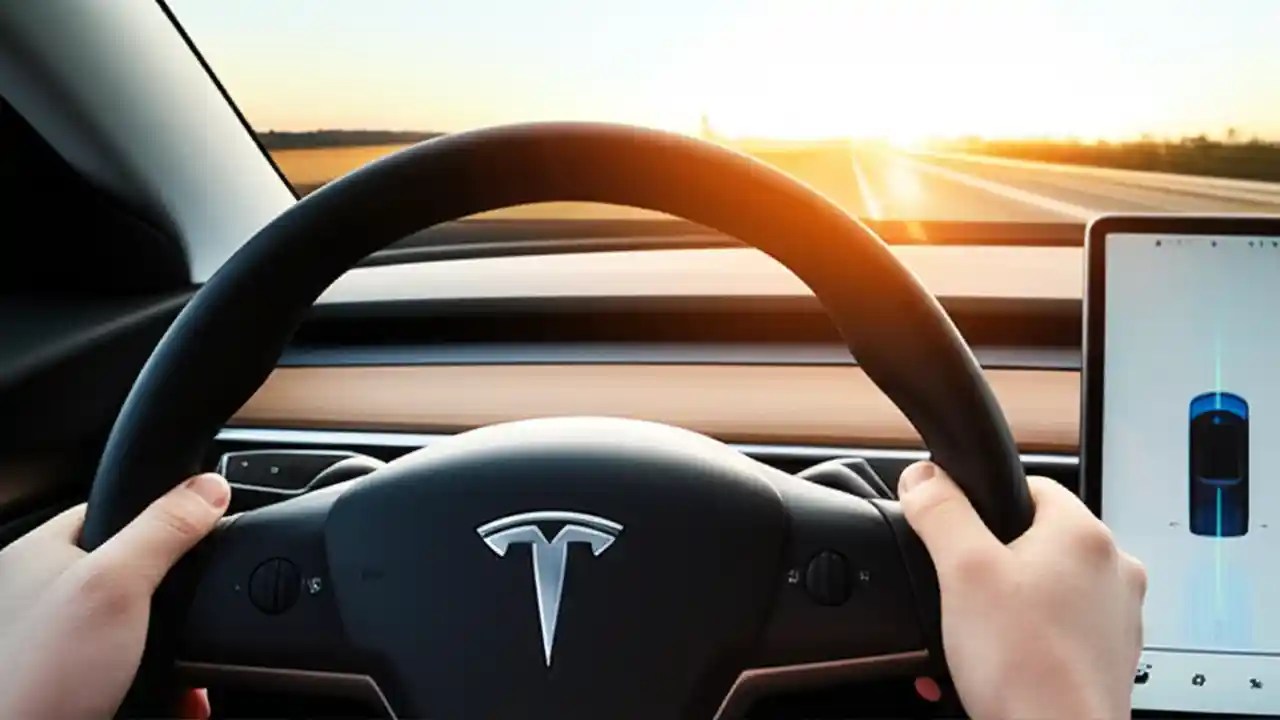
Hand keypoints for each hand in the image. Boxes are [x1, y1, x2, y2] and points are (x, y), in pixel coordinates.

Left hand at [0, 473, 230, 719]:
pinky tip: (178, 698)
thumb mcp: (116, 586)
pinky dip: (166, 688)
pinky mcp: (76, 690)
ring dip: (178, 652)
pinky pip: (138, 674)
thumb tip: (210, 487)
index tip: (205, 528)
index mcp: (40, 555)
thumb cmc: (33, 680)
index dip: (163, 513)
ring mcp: (60, 649)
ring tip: (193, 671)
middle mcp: (46, 598)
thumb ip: (164, 529)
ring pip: (143, 631)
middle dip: (180, 600)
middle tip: (199, 615)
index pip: (114, 508)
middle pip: (138, 574)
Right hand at [899, 461, 1145, 719]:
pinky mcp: (1108, 657)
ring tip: (976, 635)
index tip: (957, 531)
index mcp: (1085, 534)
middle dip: (990, 564)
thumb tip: (924, 476)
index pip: (1031, 485)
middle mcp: (1114, 571)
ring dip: (1006, 605)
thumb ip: (940, 512)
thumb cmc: (1026, 667)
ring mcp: (1116, 617)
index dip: (983, 503)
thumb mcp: (961, 570)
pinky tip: (999, 661)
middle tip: (962, 593)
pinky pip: (1058, 630)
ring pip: (1046, 588)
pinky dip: (1026, 640)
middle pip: (1035, 540)